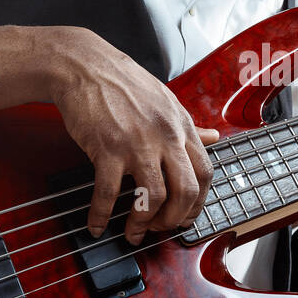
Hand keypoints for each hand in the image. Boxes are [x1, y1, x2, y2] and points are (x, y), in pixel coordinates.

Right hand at [45, 27, 216, 244]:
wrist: (84, 65)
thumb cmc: (123, 83)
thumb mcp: (166, 101)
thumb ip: (190, 126)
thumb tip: (213, 138)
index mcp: (182, 126)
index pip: (205, 173)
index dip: (198, 202)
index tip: (185, 216)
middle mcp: (165, 136)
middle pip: (186, 191)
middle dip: (175, 219)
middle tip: (160, 228)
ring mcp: (137, 143)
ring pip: (153, 197)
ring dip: (142, 223)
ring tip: (132, 232)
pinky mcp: (107, 148)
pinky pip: (108, 193)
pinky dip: (101, 215)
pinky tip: (96, 223)